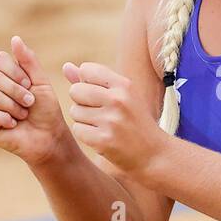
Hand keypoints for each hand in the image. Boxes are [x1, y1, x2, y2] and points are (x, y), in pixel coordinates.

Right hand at [0, 36, 67, 165]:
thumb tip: (15, 38)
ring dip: (14, 107)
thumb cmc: (46, 110)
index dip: (15, 71)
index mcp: (3, 76)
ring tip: (23, 115)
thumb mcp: (40, 82)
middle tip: (30, 103)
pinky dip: (5, 118)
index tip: (29, 84)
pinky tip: (13, 125)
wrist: (50, 137)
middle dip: (17, 91)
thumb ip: (28, 61)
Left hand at [64, 60, 164, 176]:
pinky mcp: (104, 140)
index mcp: (124, 85)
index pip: (86, 69)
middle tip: (99, 113)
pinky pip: (78, 130)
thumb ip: (93, 80)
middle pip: (76, 90)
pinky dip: (85, 135)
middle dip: (82, 102)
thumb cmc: (135, 122)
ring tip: (103, 126)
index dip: (87, 82)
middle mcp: (118, 100)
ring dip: (83, 120)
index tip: (99, 95)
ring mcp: (111, 121)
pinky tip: (101, 138)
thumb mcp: (122, 96)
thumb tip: (66, 66)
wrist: (154, 154)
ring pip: (75, 111)